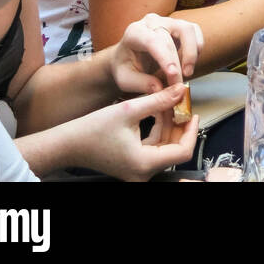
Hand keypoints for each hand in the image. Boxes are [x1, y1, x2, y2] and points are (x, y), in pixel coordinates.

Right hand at [74, 85, 197, 180]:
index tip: (193, 112)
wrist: (69, 143)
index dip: (191, 131)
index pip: (182, 152)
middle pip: (174, 149)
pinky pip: (153, 147)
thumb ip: (158, 101)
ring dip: (168, 124)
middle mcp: (143, 173)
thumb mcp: (130, 109)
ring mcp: (138, 170)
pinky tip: (156, 112)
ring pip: (164, 146)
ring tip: (167, 102)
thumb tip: (180, 91)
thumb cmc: (94, 129)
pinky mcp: (133, 164)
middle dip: (179, 124)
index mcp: (145, 164)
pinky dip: (157, 129)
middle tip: (180, 102)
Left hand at [108, 13, 203, 94]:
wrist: (128, 57)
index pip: (152, 41)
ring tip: (187, 73)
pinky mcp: (180, 26)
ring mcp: (167, 21)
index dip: (165, 57)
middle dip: (177, 64)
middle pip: (170, 38)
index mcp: (134, 32)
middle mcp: (151, 22)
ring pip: (187, 30)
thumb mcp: (125, 80)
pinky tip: (189, 63)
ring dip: (191, 53)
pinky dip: (197, 48)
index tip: (173, 74)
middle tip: (178, 85)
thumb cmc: (125, 67)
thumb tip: (159, 89)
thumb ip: (141, 84)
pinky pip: (195, 32)